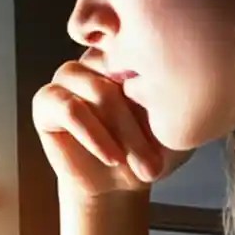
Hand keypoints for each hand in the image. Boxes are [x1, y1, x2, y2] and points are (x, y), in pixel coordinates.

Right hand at [33, 49, 189, 205]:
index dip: (161, 86)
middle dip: (142, 124)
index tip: (177, 125)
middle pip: (123, 72)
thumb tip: (188, 73)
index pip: (145, 49)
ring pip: (99, 92)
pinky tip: (113, 158)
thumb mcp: (179, 123)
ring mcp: (68, 76)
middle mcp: (97, 57)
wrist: (119, 185)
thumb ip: (183, 95)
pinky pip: (70, 109)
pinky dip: (94, 136)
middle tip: (158, 164)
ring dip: (123, 134)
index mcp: (130, 53)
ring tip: (143, 167)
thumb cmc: (153, 150)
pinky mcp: (46, 101)